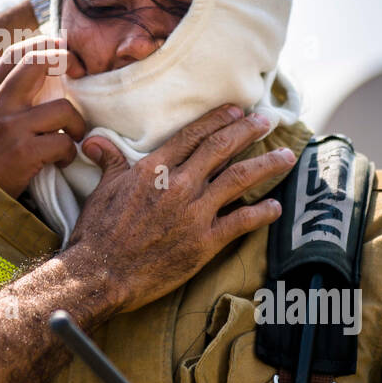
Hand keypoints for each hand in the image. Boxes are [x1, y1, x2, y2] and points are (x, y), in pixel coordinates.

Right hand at [0, 36, 86, 197]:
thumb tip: (28, 87)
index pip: (13, 54)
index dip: (42, 43)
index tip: (61, 48)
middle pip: (36, 62)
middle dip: (65, 59)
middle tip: (80, 72)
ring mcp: (11, 128)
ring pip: (63, 108)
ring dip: (77, 123)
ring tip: (74, 136)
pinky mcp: (23, 153)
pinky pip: (63, 143)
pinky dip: (70, 152)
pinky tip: (62, 161)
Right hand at [60, 104, 294, 315]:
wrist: (102, 273)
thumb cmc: (98, 232)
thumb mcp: (103, 189)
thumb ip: (110, 161)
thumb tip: (95, 141)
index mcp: (154, 168)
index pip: (193, 134)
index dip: (218, 119)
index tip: (237, 110)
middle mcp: (179, 184)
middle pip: (221, 148)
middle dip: (248, 131)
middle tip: (267, 121)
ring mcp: (194, 212)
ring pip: (239, 178)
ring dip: (266, 165)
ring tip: (286, 156)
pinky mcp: (204, 242)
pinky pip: (242, 221)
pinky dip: (262, 213)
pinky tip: (275, 207)